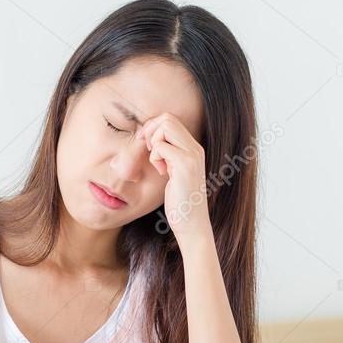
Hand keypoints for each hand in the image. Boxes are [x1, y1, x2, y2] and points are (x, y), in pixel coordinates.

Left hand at [136, 113, 211, 246]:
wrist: (192, 224)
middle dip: (150, 130)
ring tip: (158, 162)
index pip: (170, 120)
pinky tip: (162, 172)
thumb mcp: (173, 174)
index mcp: (193, 149)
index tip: (148, 147)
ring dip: (153, 143)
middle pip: (167, 118)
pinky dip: (155, 157)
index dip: (154, 128)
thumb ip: (167, 156)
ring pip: (165, 127)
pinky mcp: (185, 165)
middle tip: (148, 150)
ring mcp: (192, 156)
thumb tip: (148, 141)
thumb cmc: (180, 203)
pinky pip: (161, 146)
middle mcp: (195, 149)